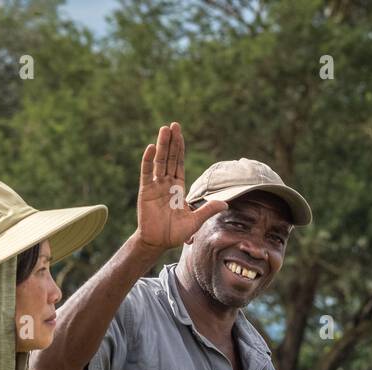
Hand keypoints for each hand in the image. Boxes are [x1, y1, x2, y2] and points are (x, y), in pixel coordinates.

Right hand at [136, 122, 226, 252]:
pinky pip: (146, 173)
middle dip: (171, 142)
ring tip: (164, 130)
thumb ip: (207, 210)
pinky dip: (147, 161)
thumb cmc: (174, 233)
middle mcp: (166, 183)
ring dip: (161, 146)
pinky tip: (150, 148)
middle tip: (173, 125)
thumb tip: (226, 204)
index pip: (179, 163)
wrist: (157, 243)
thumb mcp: (195, 221)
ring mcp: (155, 186)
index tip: (179, 133)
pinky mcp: (145, 191)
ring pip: (159, 162)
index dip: (179, 148)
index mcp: (177, 187)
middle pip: (169, 158)